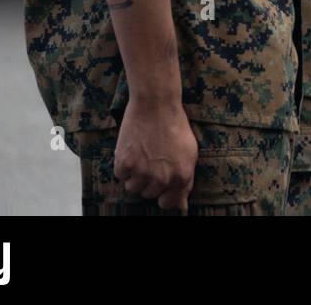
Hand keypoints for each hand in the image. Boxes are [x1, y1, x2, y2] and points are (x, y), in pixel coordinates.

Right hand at [113, 95, 197, 211]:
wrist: (156, 104)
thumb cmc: (175, 126)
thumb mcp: (189, 153)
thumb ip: (185, 180)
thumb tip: (182, 206)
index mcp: (181, 177)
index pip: (168, 203)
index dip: (163, 194)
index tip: (159, 184)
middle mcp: (162, 179)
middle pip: (148, 194)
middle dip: (148, 181)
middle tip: (151, 160)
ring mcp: (143, 173)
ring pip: (132, 189)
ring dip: (134, 175)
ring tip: (141, 155)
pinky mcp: (125, 164)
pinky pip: (120, 176)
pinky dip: (123, 165)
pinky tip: (132, 149)